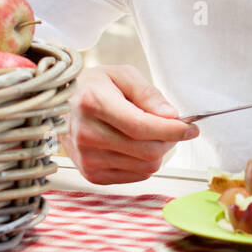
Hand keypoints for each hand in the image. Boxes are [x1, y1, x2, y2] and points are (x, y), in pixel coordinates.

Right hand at [62, 64, 199, 184]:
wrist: (61, 106)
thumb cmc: (95, 87)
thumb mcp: (122, 75)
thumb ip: (148, 94)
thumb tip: (170, 116)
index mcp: (93, 103)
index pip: (141, 127)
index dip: (172, 130)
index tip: (191, 127)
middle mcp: (86, 134)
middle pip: (147, 151)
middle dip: (169, 140)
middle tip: (173, 128)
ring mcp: (87, 158)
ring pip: (145, 168)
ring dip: (158, 152)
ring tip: (150, 134)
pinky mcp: (91, 174)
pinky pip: (135, 176)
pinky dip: (144, 162)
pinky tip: (135, 146)